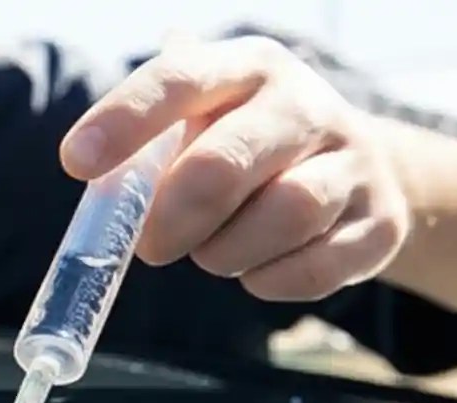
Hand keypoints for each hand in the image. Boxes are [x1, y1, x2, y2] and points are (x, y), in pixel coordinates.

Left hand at [61, 34, 410, 301]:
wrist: (360, 169)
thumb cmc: (249, 145)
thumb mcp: (206, 118)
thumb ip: (151, 140)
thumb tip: (91, 167)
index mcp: (248, 66)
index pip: (179, 80)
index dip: (124, 121)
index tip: (76, 162)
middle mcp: (305, 104)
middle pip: (222, 166)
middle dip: (171, 218)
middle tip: (149, 245)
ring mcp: (353, 161)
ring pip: (277, 218)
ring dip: (223, 253)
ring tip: (211, 252)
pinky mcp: (380, 223)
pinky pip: (309, 270)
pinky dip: (267, 281)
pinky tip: (257, 269)